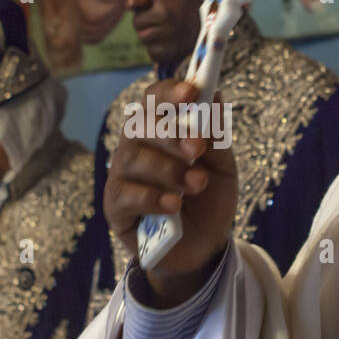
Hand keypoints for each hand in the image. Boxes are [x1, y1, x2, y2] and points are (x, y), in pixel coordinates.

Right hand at [104, 79, 236, 305]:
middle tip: (199, 148)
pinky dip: (152, 197)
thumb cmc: (208, 199)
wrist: (204, 246)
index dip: (170, 92)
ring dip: (169, 169)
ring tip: (197, 184)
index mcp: (160, 129)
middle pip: (140, 125)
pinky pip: (126, 194)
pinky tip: (174, 206)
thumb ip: (217, 135)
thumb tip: (214, 95)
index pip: (155, 99)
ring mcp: (122, 175)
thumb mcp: (222, 167)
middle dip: (172, 133)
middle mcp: (136, 146)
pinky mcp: (115, 207)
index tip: (191, 92)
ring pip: (133, 158)